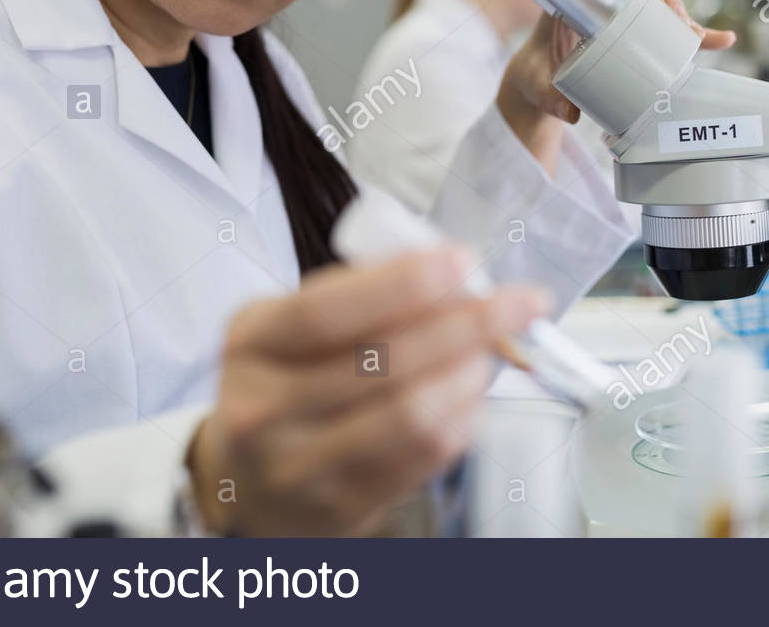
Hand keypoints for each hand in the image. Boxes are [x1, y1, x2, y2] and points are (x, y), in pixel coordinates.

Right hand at [186, 247, 548, 535]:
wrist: (248, 480)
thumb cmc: (287, 379)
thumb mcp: (293, 322)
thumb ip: (361, 293)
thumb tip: (455, 276)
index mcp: (250, 344)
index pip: (325, 311)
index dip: (402, 284)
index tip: (463, 261)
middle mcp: (263, 410)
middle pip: (383, 363)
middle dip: (468, 325)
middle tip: (520, 302)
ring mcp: (301, 467)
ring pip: (412, 416)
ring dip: (471, 373)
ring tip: (492, 350)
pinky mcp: (342, 508)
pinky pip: (425, 457)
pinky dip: (465, 416)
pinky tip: (473, 393)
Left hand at [496, 0, 736, 167]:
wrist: (543, 81)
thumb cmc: (536, 71)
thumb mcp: (536, 82)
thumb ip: (547, 96)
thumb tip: (571, 112)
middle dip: (668, 1)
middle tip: (677, 25)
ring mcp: (631, 15)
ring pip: (665, 4)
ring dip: (683, 18)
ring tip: (693, 39)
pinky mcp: (644, 35)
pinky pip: (674, 31)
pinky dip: (699, 35)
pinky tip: (723, 41)